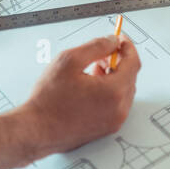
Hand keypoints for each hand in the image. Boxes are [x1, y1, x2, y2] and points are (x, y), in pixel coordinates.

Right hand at [0, 36, 139, 168]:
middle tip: (102, 52)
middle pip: (130, 76)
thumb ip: (96, 46)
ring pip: (123, 90)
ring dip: (114, 75)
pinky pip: (116, 104)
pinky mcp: (106, 128)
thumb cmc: (49, 100)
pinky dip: (110, 90)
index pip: (133, 63)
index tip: (120, 38)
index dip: (127, 47)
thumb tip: (112, 41)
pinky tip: (91, 85)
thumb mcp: (69, 61)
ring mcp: (114, 121)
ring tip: (93, 69)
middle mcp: (118, 109)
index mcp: (113, 92)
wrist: (36, 130)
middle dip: (119, 60)